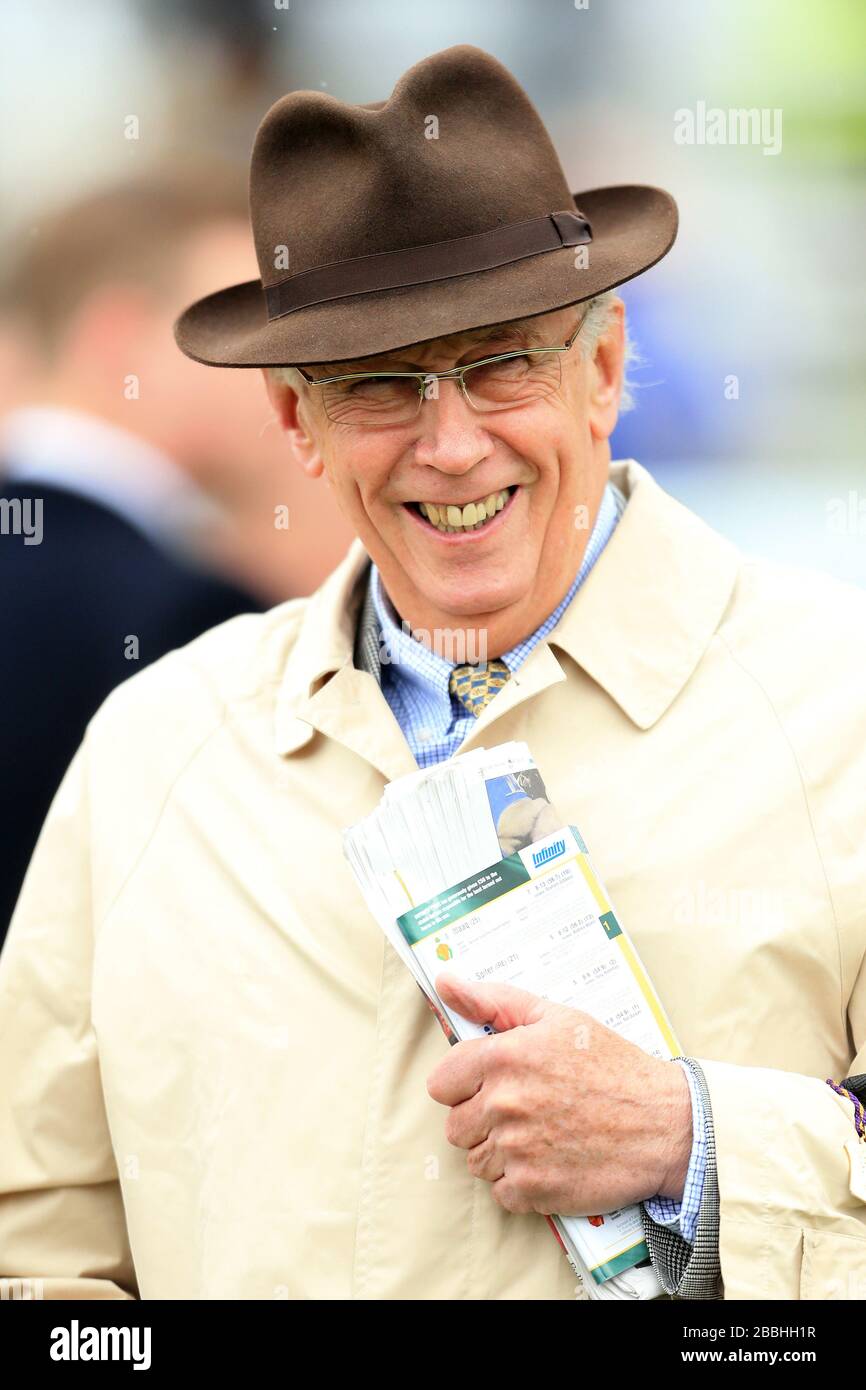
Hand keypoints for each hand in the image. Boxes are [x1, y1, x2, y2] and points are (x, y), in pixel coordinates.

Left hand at [426, 972, 691, 1216]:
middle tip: (523, 1111)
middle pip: (455, 1126)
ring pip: (476, 1161)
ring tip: (540, 1136)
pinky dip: (521, 1184)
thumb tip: (445, 982)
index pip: (441, 1083)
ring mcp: (517, 1150)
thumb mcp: (557, 1017)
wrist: (664, 1123)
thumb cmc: (611, 1065)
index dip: (463, 1084)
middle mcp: (503, 1104)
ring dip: (500, 1153)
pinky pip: (501, 1192)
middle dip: (481, 1120)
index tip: (488, 1085)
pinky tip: (549, 1162)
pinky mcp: (533, 1189)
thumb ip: (495, 1000)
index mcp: (503, 1057)